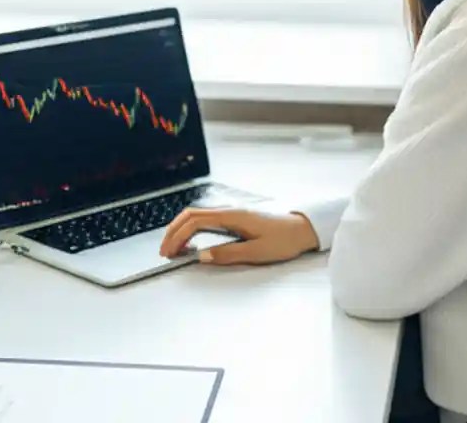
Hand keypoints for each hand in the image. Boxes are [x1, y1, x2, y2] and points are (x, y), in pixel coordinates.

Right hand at [159, 208, 320, 264]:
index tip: (169, 252)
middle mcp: (228, 211)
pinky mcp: (234, 218)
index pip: (194, 221)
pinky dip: (191, 229)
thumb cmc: (284, 239)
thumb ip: (228, 254)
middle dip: (173, 232)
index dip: (178, 236)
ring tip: (173, 248)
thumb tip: (202, 256)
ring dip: (180, 230)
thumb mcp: (257, 252)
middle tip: (164, 252)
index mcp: (232, 216)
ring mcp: (230, 213)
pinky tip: (190, 243)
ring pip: (196, 216)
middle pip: (190, 215)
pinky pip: (205, 220)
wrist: (302, 229)